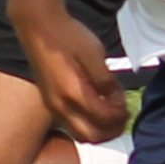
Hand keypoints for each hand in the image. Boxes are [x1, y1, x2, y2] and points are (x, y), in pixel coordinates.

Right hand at [18, 12, 127, 142]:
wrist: (39, 27)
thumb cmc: (67, 36)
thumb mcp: (94, 54)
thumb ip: (107, 80)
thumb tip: (116, 100)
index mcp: (73, 93)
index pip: (105, 118)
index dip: (120, 113)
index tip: (126, 102)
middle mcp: (60, 105)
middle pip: (92, 136)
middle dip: (112, 130)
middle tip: (123, 116)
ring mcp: (52, 106)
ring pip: (80, 134)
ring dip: (99, 130)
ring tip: (111, 115)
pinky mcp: (49, 102)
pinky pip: (70, 125)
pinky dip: (87, 125)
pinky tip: (95, 109)